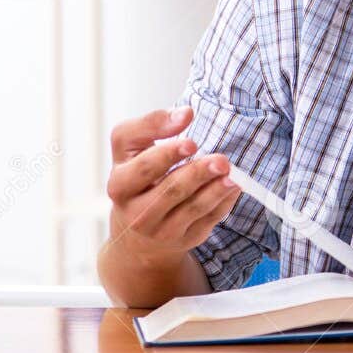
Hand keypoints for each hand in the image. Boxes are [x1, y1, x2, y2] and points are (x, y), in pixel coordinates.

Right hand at [104, 106, 240, 263]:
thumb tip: (184, 113)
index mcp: (120, 185)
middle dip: (197, 173)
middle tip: (220, 159)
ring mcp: (161, 230)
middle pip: (170, 190)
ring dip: (216, 188)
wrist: (137, 230)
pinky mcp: (184, 239)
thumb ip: (150, 125)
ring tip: (229, 171)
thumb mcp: (129, 149)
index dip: (167, 154)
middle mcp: (137, 213)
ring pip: (192, 208)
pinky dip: (224, 201)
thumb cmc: (137, 178)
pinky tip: (233, 186)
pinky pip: (208, 220)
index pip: (143, 168)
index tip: (192, 142)